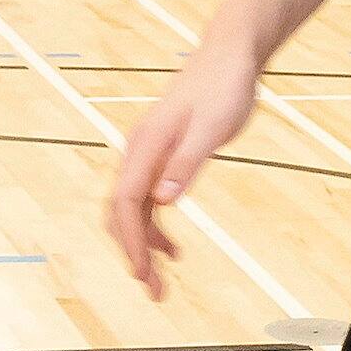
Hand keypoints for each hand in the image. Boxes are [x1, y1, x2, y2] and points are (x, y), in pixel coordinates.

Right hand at [106, 37, 259, 297]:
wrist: (229, 58)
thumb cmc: (224, 89)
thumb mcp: (213, 127)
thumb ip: (187, 163)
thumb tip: (162, 202)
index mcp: (146, 145)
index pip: (126, 202)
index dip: (131, 241)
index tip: (143, 274)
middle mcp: (138, 152)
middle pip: (122, 212)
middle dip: (133, 253)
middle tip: (154, 292)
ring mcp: (146, 155)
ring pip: (132, 211)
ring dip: (142, 247)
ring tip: (161, 282)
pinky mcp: (160, 157)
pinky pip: (146, 202)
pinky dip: (154, 229)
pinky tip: (173, 251)